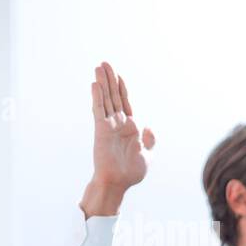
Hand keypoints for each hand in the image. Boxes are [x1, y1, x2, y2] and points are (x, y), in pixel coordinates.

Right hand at [81, 62, 154, 216]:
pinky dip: (97, 97)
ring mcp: (109, 125)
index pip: (125, 103)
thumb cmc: (131, 171)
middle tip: (105, 63)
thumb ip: (149, 141)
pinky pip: (99, 110)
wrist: (119, 182)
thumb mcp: (147, 155)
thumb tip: (149, 128)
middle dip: (110, 80)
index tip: (119, 75)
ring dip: (103, 83)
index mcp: (131, 128)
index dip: (122, 89)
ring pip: (106, 99)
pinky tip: (95, 84)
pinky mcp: (101, 129)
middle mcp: (118, 123)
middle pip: (114, 96)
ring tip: (99, 67)